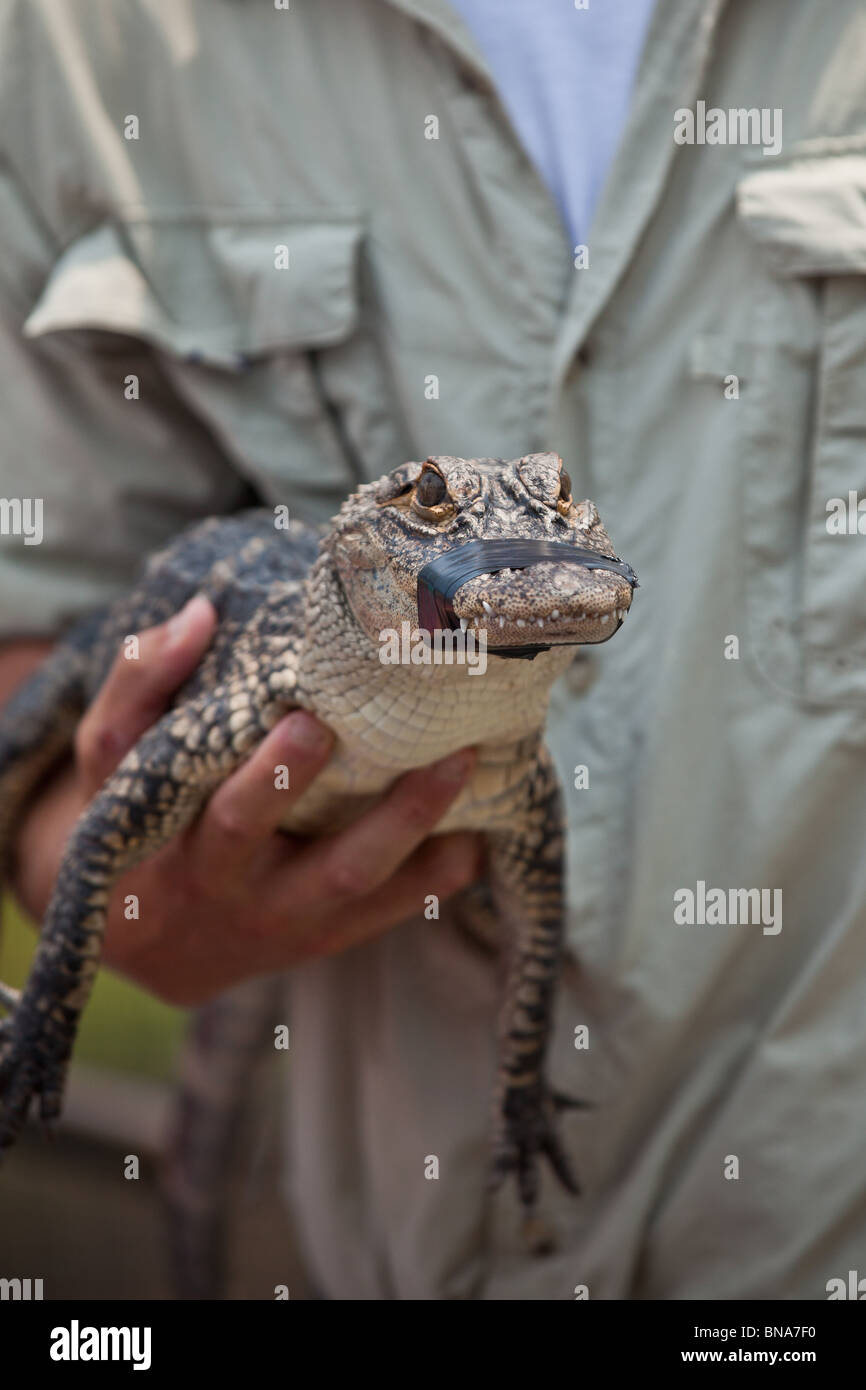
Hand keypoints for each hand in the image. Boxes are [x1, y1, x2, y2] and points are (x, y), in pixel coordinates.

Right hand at [12, 597, 483, 1004]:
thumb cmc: (133, 820)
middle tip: (445, 749)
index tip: (314, 719)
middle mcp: (253, 900)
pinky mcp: (334, 934)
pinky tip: (484, 826)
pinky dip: (442, 873)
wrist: (150, 938)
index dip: (275, 777)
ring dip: (431, 835)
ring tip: (473, 769)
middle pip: (332, 871)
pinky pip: (396, 911)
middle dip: (391, 816)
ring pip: (377, 891)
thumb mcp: (108, 760)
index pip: (234, 819)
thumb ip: (139, 685)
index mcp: (191, 857)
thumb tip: (197, 614)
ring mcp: (302, 924)